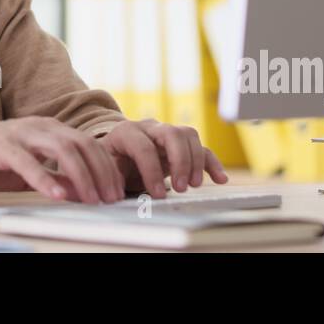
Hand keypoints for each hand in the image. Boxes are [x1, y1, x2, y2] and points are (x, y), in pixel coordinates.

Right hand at [0, 118, 126, 203]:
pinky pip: (28, 162)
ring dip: (81, 175)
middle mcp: (40, 126)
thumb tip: (82, 191)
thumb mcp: (32, 168)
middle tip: (111, 196)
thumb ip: (56, 176)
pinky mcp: (2, 146)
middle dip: (102, 171)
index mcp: (50, 128)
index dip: (107, 166)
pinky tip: (56, 195)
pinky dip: (45, 179)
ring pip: (62, 149)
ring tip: (91, 198)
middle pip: (82, 143)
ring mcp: (21, 134)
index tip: (117, 189)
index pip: (89, 143)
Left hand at [96, 119, 229, 197]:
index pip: (143, 146)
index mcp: (126, 132)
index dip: (152, 171)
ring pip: (188, 136)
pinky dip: (212, 163)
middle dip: (179, 161)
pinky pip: (201, 148)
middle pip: (171, 133)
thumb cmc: (110, 162)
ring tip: (194, 185)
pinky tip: (220, 178)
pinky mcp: (180, 144)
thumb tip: (113, 195)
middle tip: (181, 187)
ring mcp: (166, 132)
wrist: (115, 152)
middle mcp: (149, 127)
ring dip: (195, 161)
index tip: (158, 194)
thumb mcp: (103, 169)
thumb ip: (107, 178)